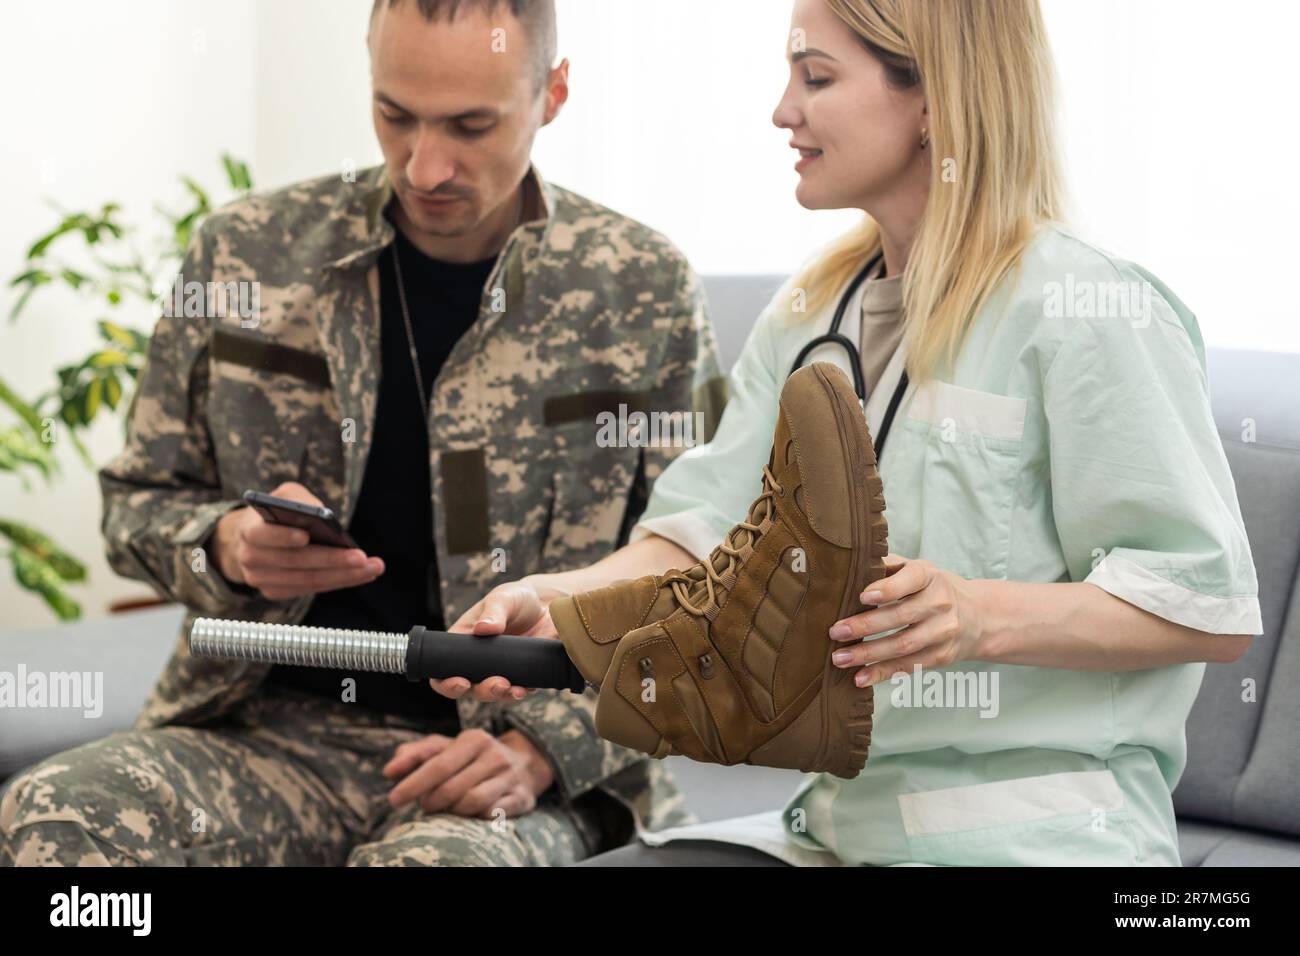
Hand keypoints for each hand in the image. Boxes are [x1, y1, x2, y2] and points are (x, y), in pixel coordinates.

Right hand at [211, 481, 383, 599]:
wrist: (254, 541)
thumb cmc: (277, 514)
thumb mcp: (285, 496)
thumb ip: (300, 499)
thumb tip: (323, 515)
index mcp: (249, 529)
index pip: (263, 534)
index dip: (283, 536)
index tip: (305, 536)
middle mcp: (251, 558)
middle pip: (295, 561)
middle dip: (331, 560)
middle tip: (361, 558)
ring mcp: (261, 579)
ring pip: (307, 580)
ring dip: (343, 575)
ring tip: (372, 568)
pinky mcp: (275, 592)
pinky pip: (310, 589)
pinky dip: (337, 582)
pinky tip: (361, 574)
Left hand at [382, 728, 553, 816]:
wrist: (523, 764)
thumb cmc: (473, 758)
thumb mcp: (447, 748)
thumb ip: (417, 754)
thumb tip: (390, 770)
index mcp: (474, 739)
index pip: (438, 765)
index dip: (414, 783)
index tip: (394, 799)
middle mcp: (495, 755)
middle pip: (452, 788)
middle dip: (431, 801)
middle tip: (426, 805)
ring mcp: (511, 777)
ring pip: (472, 802)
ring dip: (453, 811)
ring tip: (449, 808)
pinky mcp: (522, 797)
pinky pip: (492, 813)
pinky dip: (475, 816)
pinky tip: (471, 812)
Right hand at [429, 576, 569, 702]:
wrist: (546, 605)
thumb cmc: (515, 598)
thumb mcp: (503, 598)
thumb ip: (494, 611)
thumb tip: (483, 628)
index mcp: (462, 643)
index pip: (442, 670)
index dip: (446, 683)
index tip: (461, 682)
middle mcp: (476, 662)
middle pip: (469, 689)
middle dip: (481, 691)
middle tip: (498, 684)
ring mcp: (498, 671)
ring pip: (492, 693)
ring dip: (501, 695)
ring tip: (515, 690)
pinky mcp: (519, 676)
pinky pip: (515, 691)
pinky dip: (519, 693)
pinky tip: (527, 688)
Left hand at [828, 554, 985, 685]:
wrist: (979, 617)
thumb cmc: (934, 588)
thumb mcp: (918, 569)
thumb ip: (888, 566)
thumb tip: (848, 565)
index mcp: (930, 576)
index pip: (911, 579)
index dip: (888, 588)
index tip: (863, 596)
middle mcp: (940, 603)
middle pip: (901, 616)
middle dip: (865, 625)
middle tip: (835, 632)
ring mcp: (943, 632)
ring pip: (903, 645)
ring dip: (868, 653)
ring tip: (839, 658)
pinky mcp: (941, 656)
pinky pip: (909, 666)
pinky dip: (883, 672)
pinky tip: (860, 677)